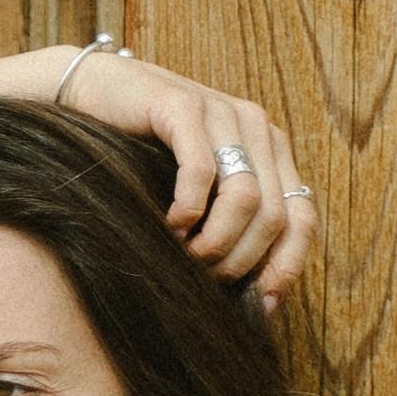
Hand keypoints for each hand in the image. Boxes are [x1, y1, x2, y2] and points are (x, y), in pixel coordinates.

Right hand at [49, 44, 306, 315]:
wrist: (94, 93)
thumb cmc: (143, 154)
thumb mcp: (202, 194)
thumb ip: (234, 227)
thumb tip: (266, 301)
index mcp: (270, 149)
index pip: (302, 217)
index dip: (286, 265)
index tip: (262, 302)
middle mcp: (256, 127)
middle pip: (274, 215)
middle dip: (241, 260)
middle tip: (205, 277)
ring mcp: (223, 113)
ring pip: (246, 197)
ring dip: (216, 241)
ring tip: (186, 254)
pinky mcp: (185, 106)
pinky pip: (201, 171)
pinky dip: (187, 210)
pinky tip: (169, 224)